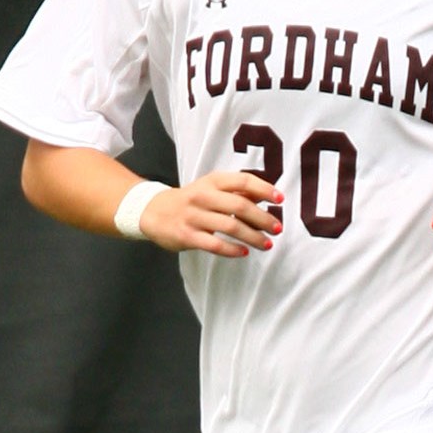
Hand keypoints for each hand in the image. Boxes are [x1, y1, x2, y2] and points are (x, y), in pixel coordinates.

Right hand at [139, 171, 282, 257]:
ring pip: (230, 226)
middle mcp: (203, 196)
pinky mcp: (187, 236)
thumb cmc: (190, 200)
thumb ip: (237, 192)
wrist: (152, 211)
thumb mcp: (211, 189)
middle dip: (262, 218)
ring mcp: (194, 216)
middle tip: (277, 228)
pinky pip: (214, 244)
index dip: (264, 189)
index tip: (280, 199)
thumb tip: (266, 196)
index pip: (243, 181)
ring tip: (267, 244)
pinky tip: (244, 252)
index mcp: (212, 181)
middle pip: (239, 205)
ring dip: (252, 236)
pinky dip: (232, 249)